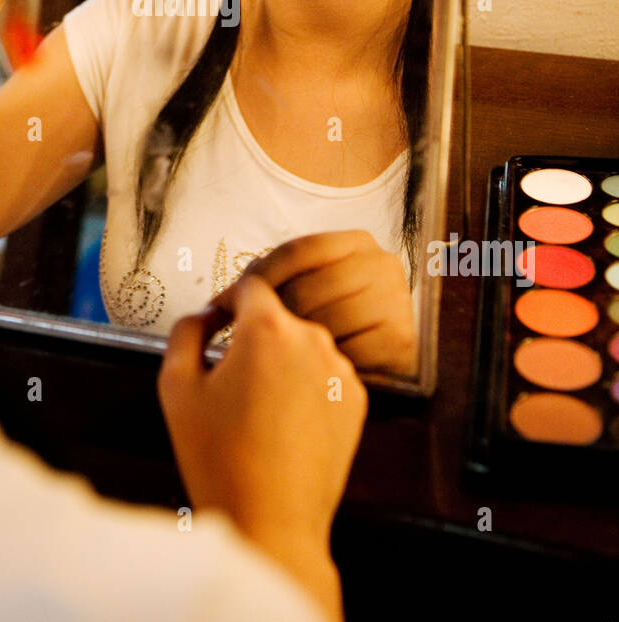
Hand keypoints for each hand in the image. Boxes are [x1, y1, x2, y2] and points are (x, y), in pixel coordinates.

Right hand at [158, 276, 365, 621]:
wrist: (271, 522)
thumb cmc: (220, 460)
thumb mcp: (176, 387)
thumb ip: (185, 332)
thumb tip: (203, 317)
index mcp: (268, 329)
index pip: (251, 285)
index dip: (228, 300)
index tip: (217, 322)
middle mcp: (312, 340)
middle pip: (277, 319)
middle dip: (252, 338)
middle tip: (227, 379)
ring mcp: (340, 371)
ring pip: (302, 348)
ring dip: (280, 363)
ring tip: (254, 409)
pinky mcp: (357, 402)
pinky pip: (324, 377)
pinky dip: (304, 389)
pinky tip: (282, 423)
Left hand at [236, 230, 416, 377]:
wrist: (380, 372)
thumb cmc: (330, 323)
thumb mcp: (303, 288)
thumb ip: (268, 282)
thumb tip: (219, 303)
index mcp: (358, 242)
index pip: (298, 250)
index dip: (257, 277)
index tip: (222, 304)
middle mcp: (383, 264)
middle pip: (306, 289)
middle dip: (268, 319)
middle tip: (239, 344)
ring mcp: (397, 302)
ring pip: (322, 324)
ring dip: (290, 349)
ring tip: (269, 364)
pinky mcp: (401, 343)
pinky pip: (344, 356)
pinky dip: (319, 372)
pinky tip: (304, 379)